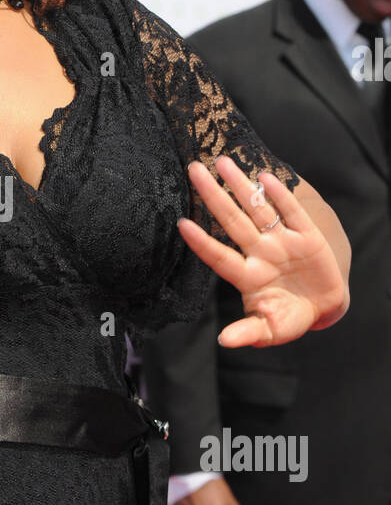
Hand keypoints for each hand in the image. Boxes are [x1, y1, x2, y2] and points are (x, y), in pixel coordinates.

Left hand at [179, 156, 348, 347]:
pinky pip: (292, 213)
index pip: (219, 256)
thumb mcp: (271, 331)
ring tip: (221, 161)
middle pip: (232, 221)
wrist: (323, 307)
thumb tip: (225, 342)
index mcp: (248, 276)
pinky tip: (264, 177)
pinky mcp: (307, 237)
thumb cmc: (288, 318)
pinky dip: (281, 196)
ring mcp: (282, 242)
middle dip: (213, 196)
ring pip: (258, 209)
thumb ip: (249, 333)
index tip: (181, 224)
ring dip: (241, 186)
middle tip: (192, 168)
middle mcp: (260, 253)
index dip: (202, 242)